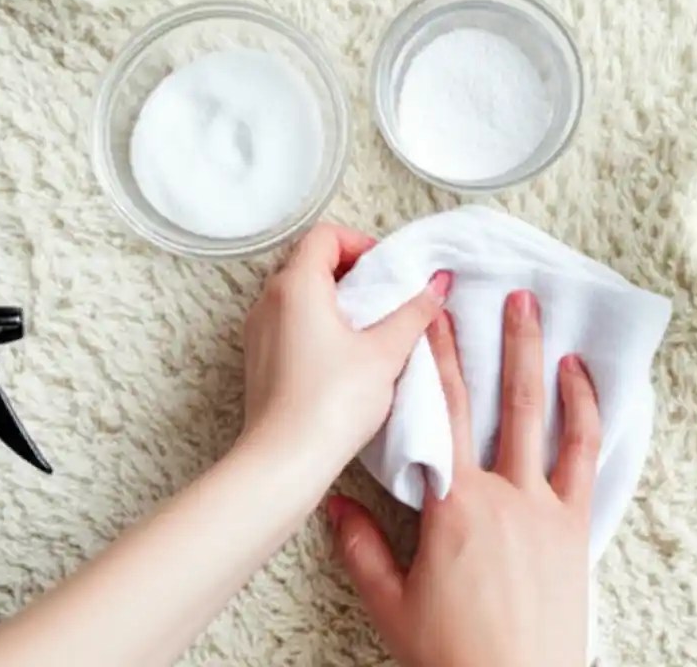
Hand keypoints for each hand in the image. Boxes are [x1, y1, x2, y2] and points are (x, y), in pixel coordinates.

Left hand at [241, 224, 450, 465]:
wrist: (285, 459)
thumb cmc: (331, 403)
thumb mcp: (385, 353)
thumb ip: (414, 312)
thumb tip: (438, 284)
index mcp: (296, 285)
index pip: (325, 236)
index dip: (360, 244)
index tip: (387, 270)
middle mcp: (268, 300)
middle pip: (309, 261)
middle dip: (350, 271)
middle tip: (383, 296)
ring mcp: (258, 330)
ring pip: (297, 294)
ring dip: (333, 299)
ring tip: (367, 328)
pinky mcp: (258, 358)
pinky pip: (287, 323)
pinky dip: (315, 324)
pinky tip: (343, 356)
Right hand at [327, 290, 600, 666]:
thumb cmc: (453, 655)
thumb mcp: (391, 604)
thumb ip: (361, 548)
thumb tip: (332, 505)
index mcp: (452, 507)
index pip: (437, 415)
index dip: (434, 361)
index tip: (432, 318)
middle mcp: (502, 495)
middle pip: (492, 401)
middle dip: (493, 342)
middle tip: (501, 294)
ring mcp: (545, 507)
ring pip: (543, 417)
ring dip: (540, 359)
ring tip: (539, 315)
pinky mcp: (575, 527)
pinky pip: (584, 456)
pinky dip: (586, 412)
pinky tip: (582, 380)